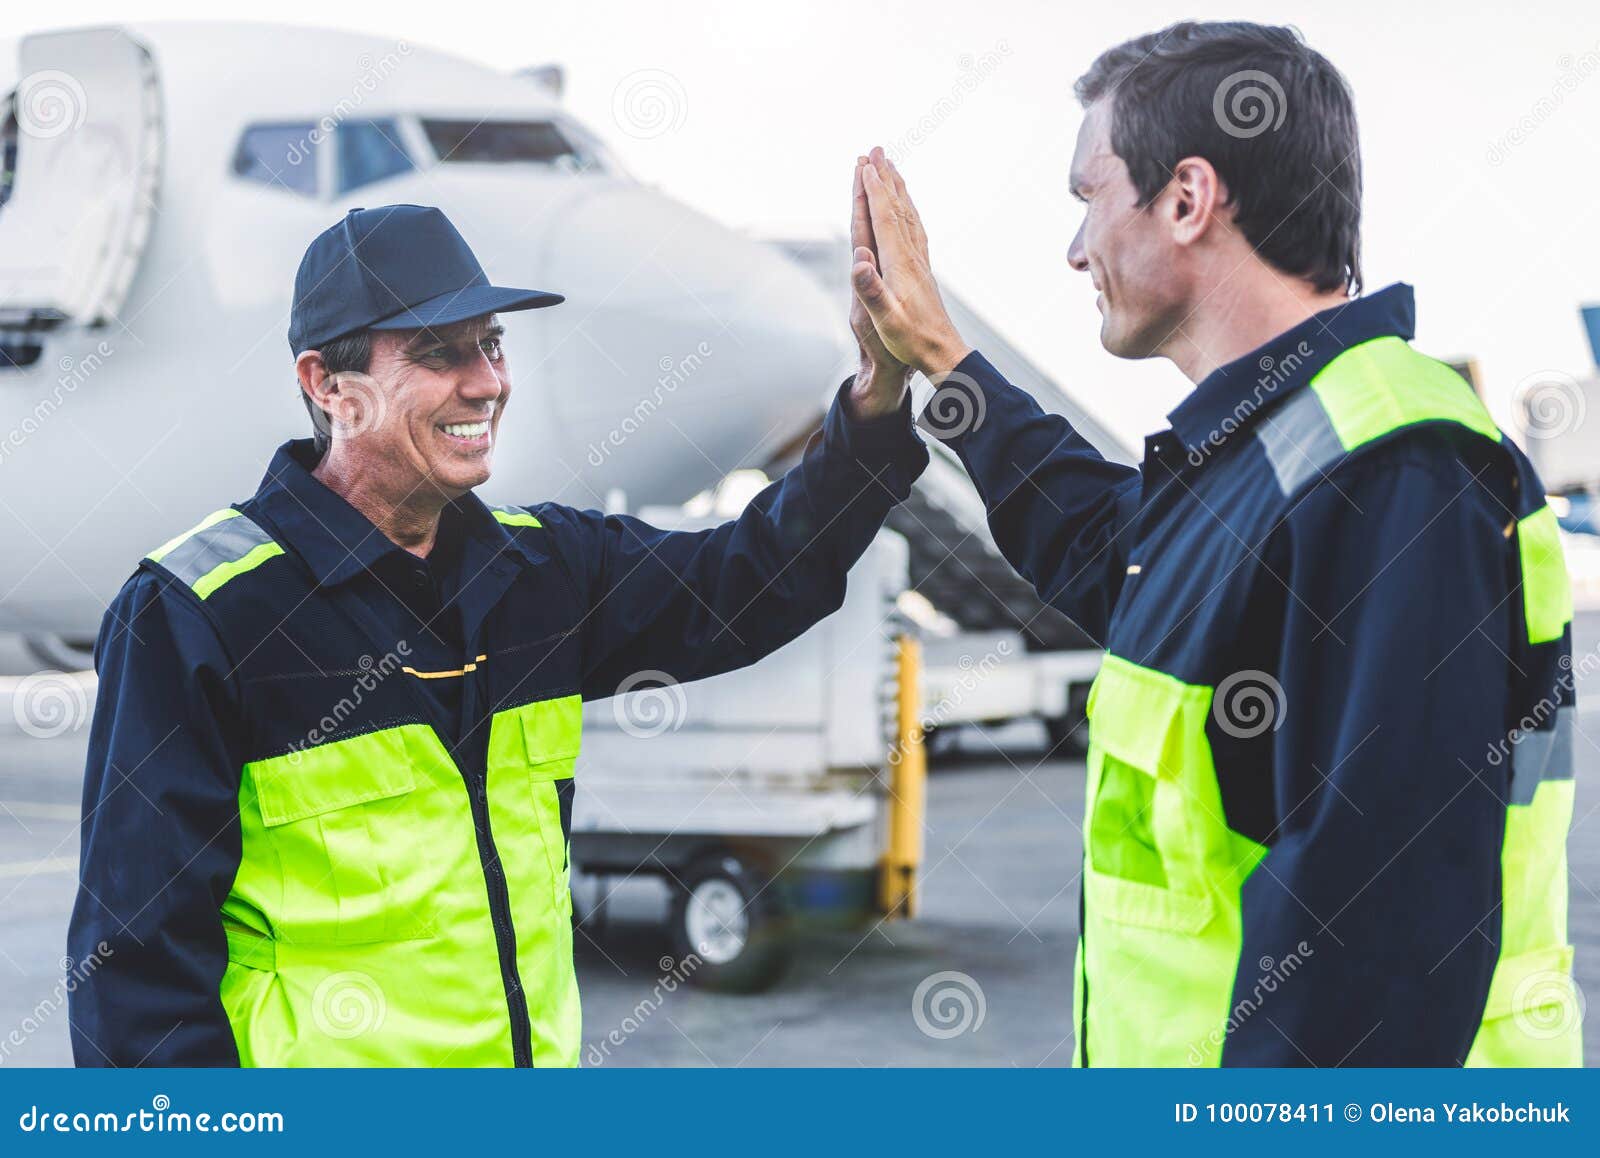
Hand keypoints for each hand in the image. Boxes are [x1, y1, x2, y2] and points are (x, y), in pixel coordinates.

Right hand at [852, 147, 970, 378]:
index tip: (864, 164)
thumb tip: (858, 260)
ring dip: (897, 188)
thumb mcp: (885, 319)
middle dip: (884, 178)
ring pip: (907, 214)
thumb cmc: (910, 338)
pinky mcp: (922, 269)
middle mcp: (911, 255)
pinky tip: (905, 208)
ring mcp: (919, 260)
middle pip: (896, 207)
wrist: (941, 351)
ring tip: (890, 167)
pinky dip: (907, 209)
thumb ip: (871, 290)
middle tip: (876, 150)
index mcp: (899, 263)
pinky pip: (914, 228)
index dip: (872, 190)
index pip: (884, 217)